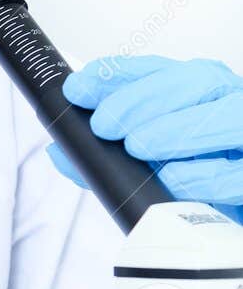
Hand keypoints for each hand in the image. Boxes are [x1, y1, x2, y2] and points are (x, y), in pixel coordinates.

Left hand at [47, 54, 242, 221]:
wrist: (232, 218)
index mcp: (203, 93)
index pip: (159, 70)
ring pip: (226, 116)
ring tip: (137, 147)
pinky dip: (202, 175)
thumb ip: (109, 157)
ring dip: (175, 130)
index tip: (80, 87)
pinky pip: (238, 172)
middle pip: (196, 80)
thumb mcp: (152, 163)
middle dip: (144, 99)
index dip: (117, 74)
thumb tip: (62, 152)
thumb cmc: (203, 178)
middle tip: (104, 125)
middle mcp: (230, 103)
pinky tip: (173, 178)